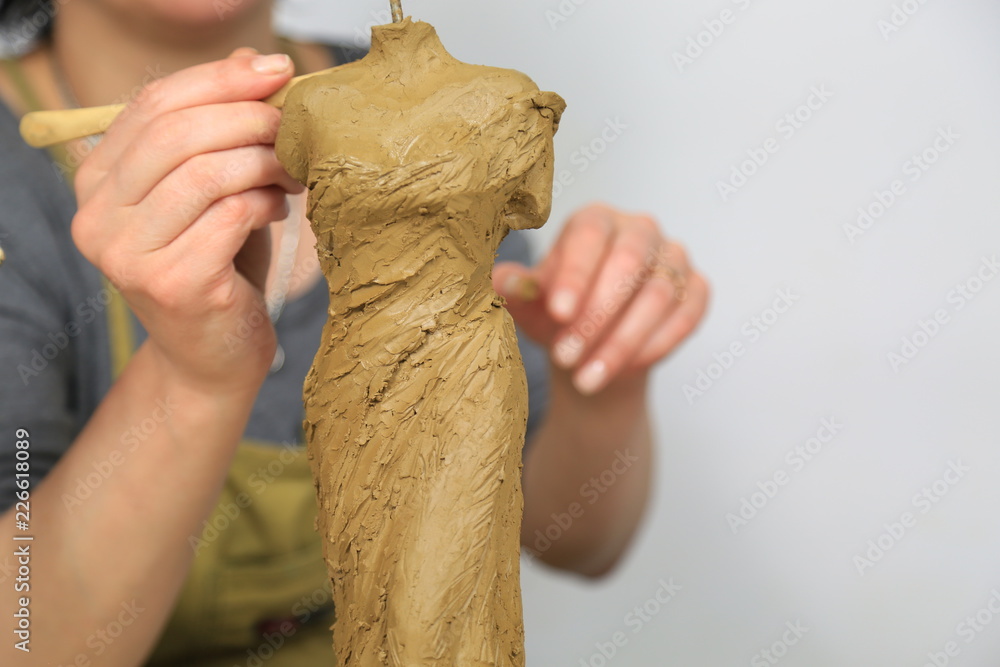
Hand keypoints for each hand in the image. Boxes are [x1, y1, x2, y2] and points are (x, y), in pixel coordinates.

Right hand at [71, 50, 303, 392]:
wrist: (214, 356)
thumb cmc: (219, 265)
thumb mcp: (214, 190)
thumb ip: (221, 129)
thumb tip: (256, 61)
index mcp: (97, 182)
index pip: (152, 105)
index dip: (219, 80)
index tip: (277, 71)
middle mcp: (96, 217)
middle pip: (177, 134)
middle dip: (249, 118)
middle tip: (295, 125)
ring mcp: (127, 255)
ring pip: (206, 173)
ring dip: (264, 162)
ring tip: (293, 171)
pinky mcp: (171, 284)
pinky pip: (230, 216)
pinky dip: (266, 202)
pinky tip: (280, 208)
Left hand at [494, 203, 708, 394]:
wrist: (593, 348)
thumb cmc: (559, 316)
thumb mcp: (531, 306)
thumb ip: (516, 290)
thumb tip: (501, 281)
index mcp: (595, 220)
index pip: (590, 237)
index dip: (575, 275)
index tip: (557, 312)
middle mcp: (639, 229)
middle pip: (628, 264)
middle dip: (596, 315)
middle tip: (566, 356)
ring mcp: (674, 258)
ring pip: (658, 295)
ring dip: (621, 342)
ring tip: (587, 377)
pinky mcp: (696, 289)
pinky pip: (686, 314)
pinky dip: (656, 345)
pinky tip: (624, 370)